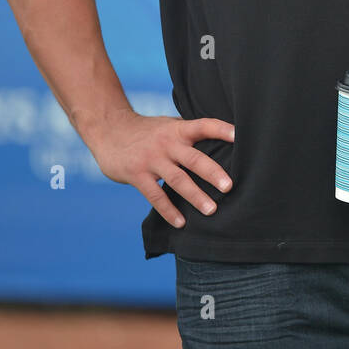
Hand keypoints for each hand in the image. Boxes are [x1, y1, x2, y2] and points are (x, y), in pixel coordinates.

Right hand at [88, 112, 234, 227]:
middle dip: (212, 172)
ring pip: (177, 180)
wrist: (109, 130)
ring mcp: (151, 160)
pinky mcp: (137, 175)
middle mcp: (166, 144)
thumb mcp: (167, 126)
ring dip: (195, 196)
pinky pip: (155, 196)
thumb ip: (188, 135)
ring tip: (211, 210)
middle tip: (229, 186)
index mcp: (177, 130)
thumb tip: (221, 145)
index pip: (203, 126)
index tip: (239, 135)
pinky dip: (169, 211)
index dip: (221, 129)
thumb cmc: (146, 131)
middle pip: (194, 158)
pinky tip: (181, 223)